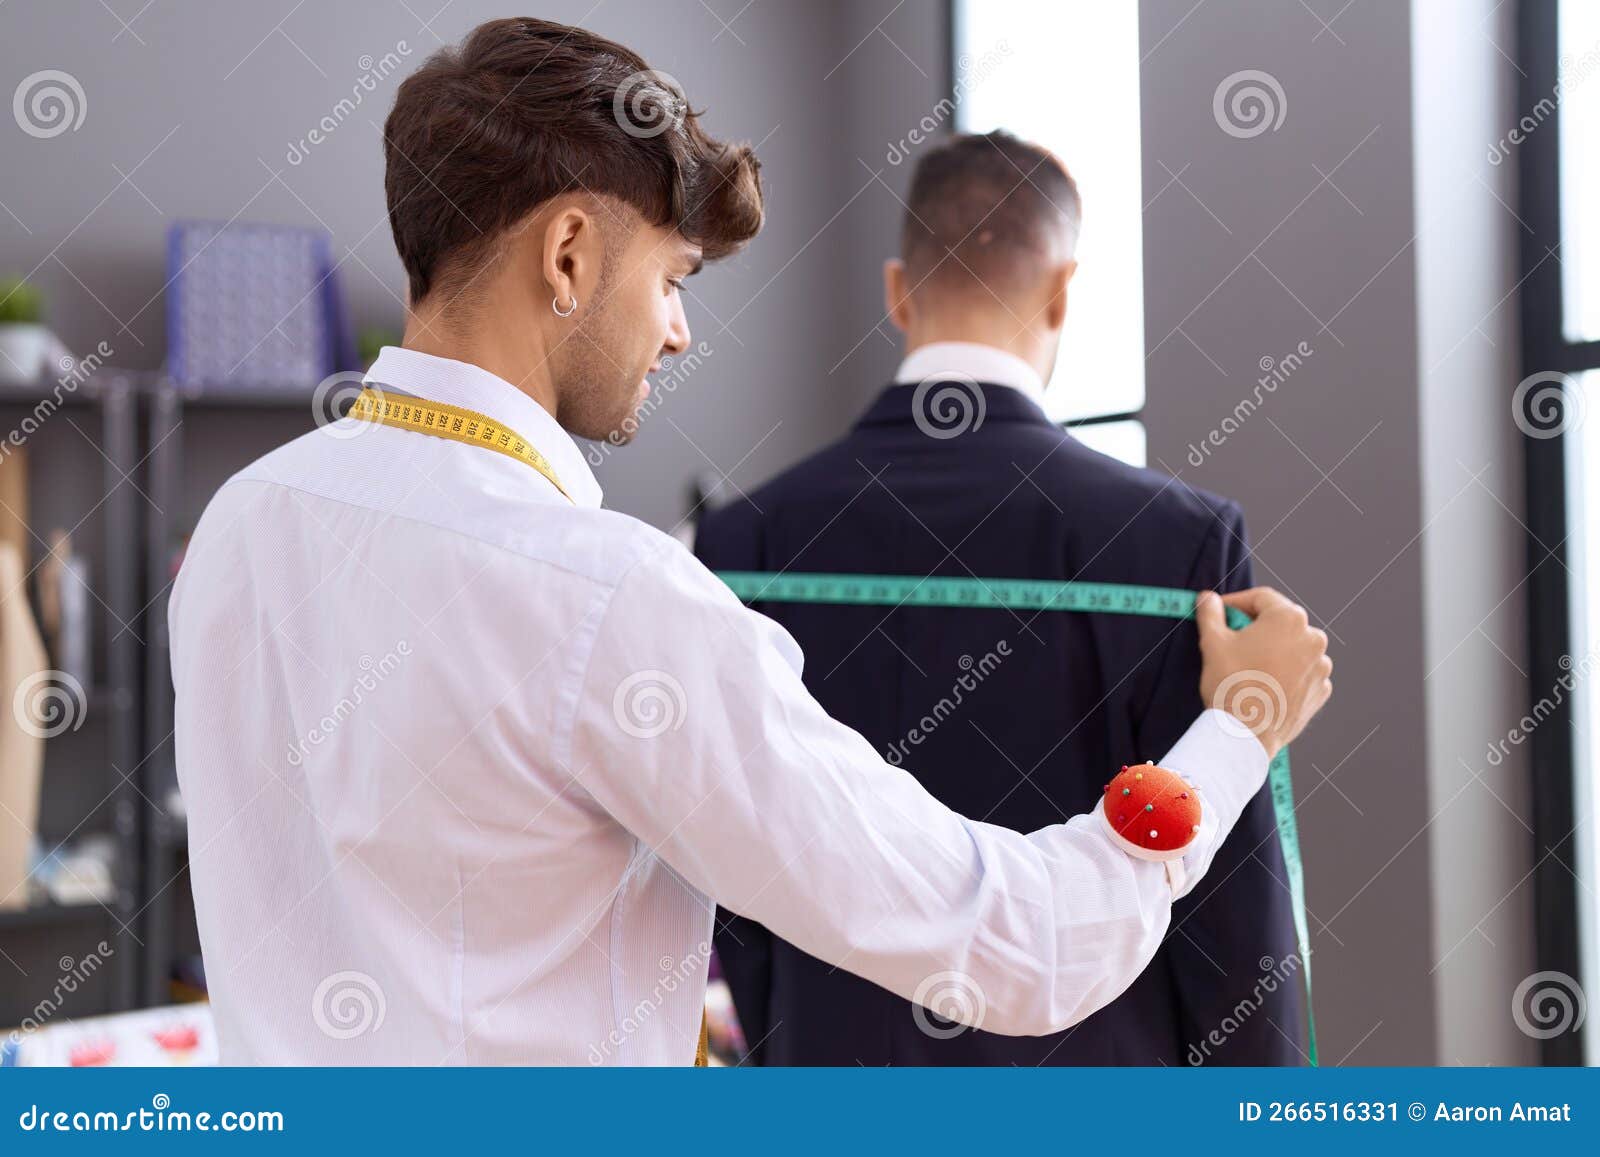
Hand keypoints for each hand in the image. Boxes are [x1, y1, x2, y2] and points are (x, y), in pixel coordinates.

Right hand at [1195, 587, 1331, 758]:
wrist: (1246, 735)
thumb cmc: (1230, 684)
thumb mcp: (1213, 642)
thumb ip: (1211, 613)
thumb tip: (1207, 599)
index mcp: (1289, 618)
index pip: (1261, 598)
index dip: (1237, 602)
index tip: (1220, 611)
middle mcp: (1313, 638)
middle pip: (1280, 622)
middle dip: (1257, 627)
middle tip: (1232, 639)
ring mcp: (1320, 666)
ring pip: (1293, 648)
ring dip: (1273, 650)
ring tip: (1249, 666)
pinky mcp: (1320, 690)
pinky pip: (1302, 672)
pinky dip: (1286, 673)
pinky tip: (1264, 683)